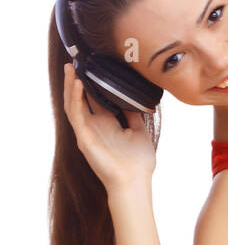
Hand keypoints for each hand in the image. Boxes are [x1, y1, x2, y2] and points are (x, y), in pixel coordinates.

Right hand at [63, 64, 155, 192]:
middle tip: (74, 62)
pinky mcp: (83, 138)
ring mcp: (87, 132)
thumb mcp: (139, 132)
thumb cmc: (138, 163)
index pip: (94, 99)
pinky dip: (75, 98)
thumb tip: (132, 99)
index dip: (90, 83)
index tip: (91, 66)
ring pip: (73, 104)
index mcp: (107, 124)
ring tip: (70, 68)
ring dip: (70, 86)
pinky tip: (77, 84)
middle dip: (75, 80)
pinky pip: (76, 115)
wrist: (135, 181)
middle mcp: (94, 126)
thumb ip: (133, 115)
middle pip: (80, 99)